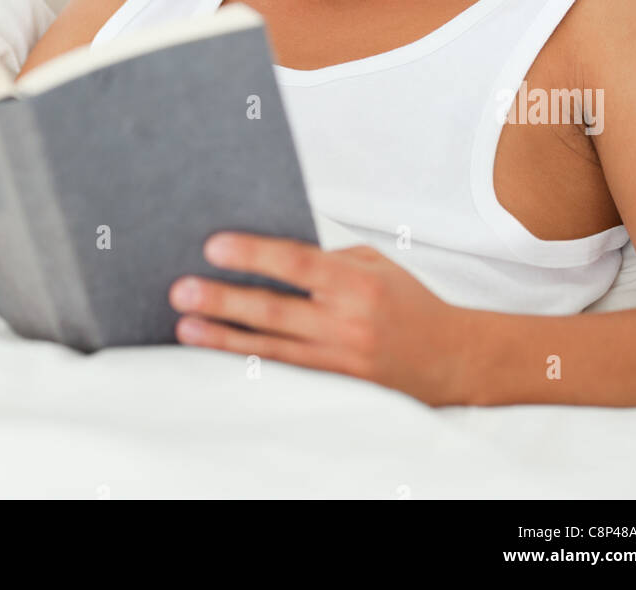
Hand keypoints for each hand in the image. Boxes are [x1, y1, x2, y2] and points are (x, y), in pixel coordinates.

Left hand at [168, 232, 471, 406]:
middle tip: (182, 289)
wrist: (452, 358)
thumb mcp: (374, 264)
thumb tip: (271, 255)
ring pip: (271, 349)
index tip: (213, 247)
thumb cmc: (409, 302)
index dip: (253, 254)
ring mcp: (341, 361)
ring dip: (224, 337)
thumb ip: (326, 260)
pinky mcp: (338, 388)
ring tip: (187, 326)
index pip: (297, 263)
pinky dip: (251, 364)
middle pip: (274, 310)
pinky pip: (286, 374)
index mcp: (357, 283)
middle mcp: (347, 323)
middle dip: (223, 299)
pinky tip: (223, 355)